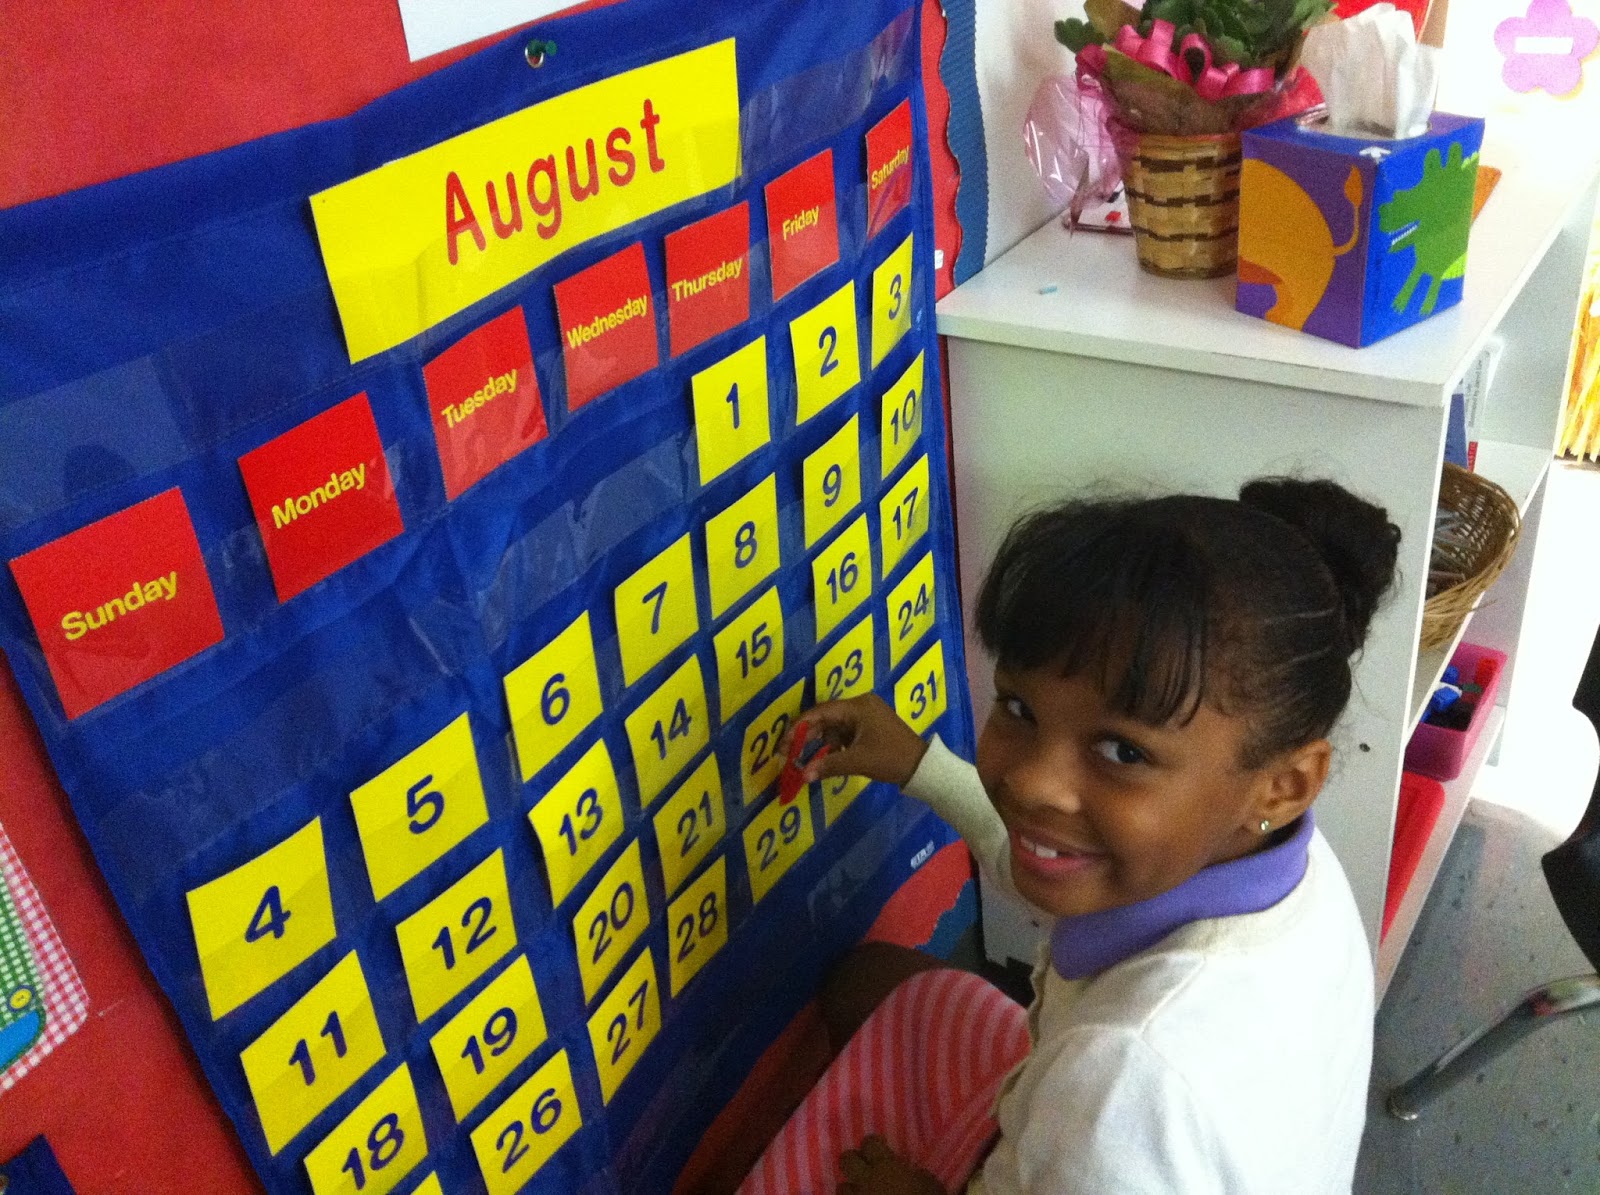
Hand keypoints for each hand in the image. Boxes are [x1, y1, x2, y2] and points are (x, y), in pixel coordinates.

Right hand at [784, 695, 929, 788]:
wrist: (921, 767)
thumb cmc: (890, 758)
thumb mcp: (857, 761)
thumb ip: (828, 765)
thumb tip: (803, 775)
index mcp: (858, 706)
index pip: (821, 712)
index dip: (799, 727)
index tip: (784, 743)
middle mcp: (861, 706)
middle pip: (826, 718)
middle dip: (807, 736)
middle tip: (788, 752)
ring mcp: (866, 717)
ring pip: (834, 727)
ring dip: (820, 743)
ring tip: (804, 759)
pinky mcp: (869, 729)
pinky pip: (845, 734)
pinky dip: (834, 746)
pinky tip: (825, 759)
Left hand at [838, 1136, 945, 1194]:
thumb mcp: (931, 1186)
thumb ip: (917, 1174)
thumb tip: (912, 1173)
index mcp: (885, 1166)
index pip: (869, 1142)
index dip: (874, 1145)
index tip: (882, 1149)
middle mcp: (865, 1180)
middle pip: (846, 1159)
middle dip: (855, 1162)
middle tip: (868, 1169)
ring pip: (842, 1187)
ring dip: (852, 1188)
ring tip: (864, 1193)